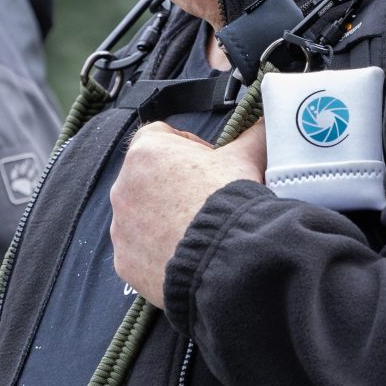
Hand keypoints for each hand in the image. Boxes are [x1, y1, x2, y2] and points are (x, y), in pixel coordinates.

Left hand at [110, 121, 267, 308]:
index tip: (208, 162)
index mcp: (147, 152)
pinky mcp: (124, 260)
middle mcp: (124, 186)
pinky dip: (157, 252)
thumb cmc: (229, 204)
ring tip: (197, 231)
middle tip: (205, 200)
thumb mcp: (245, 160)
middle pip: (148, 179)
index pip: (160, 135)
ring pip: (141, 217)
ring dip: (163, 220)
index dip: (187, 146)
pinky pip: (139, 251)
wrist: (226, 260)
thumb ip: (251, 136)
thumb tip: (264, 125)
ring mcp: (120, 227)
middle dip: (173, 187)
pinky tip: (186, 254)